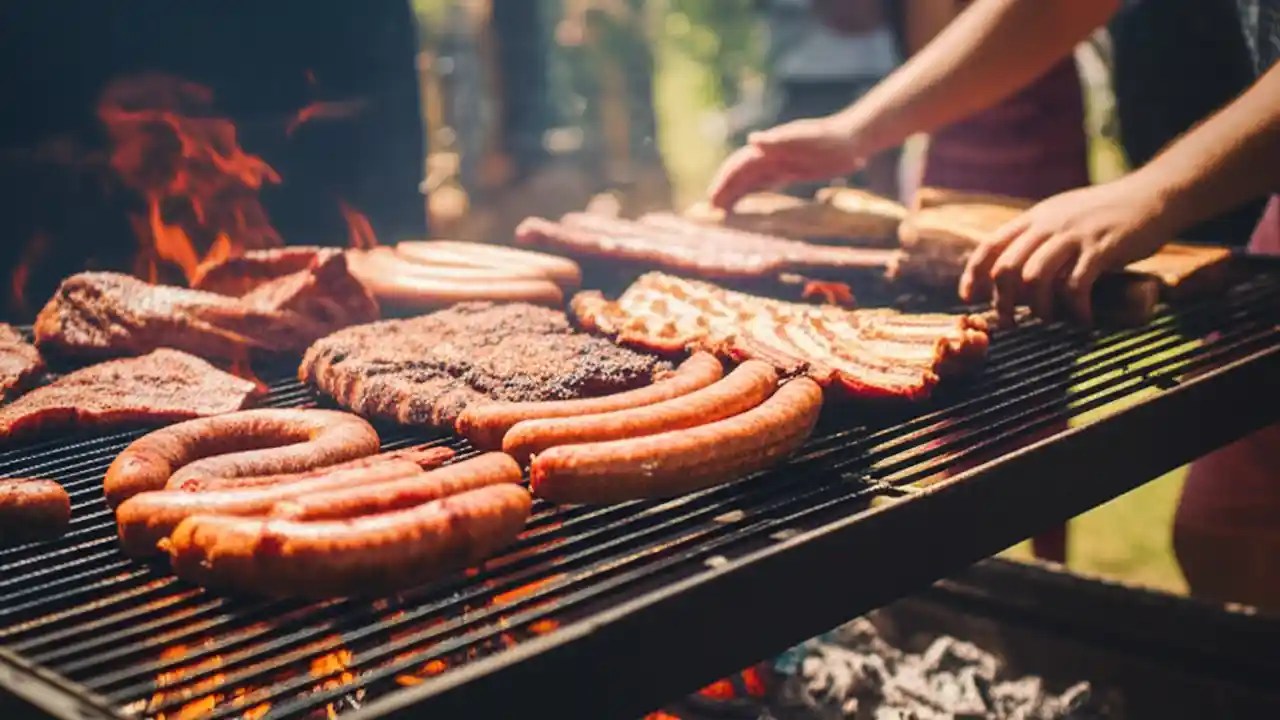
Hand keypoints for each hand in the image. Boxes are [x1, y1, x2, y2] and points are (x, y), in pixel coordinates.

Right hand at [707, 115, 867, 209]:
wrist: (852, 138)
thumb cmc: (830, 139)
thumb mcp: (806, 137)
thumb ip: (779, 140)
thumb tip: (752, 139)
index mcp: (770, 148)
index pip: (740, 165)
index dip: (724, 181)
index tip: (712, 199)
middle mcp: (770, 156)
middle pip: (740, 174)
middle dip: (723, 190)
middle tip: (709, 212)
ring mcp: (778, 164)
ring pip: (748, 181)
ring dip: (733, 194)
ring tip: (720, 212)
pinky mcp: (788, 172)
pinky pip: (763, 185)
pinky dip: (749, 195)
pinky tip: (743, 206)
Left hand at [958, 177, 1170, 325]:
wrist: (1155, 196)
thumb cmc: (1108, 214)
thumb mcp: (1064, 216)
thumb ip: (1041, 237)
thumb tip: (1016, 273)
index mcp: (1035, 218)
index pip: (990, 246)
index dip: (973, 274)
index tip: (969, 297)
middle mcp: (1049, 225)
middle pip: (1007, 269)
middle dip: (1003, 302)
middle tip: (1012, 323)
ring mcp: (1074, 235)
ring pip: (1036, 280)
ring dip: (1039, 309)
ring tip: (1051, 321)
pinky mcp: (1101, 248)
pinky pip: (1076, 286)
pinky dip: (1075, 310)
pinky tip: (1084, 321)